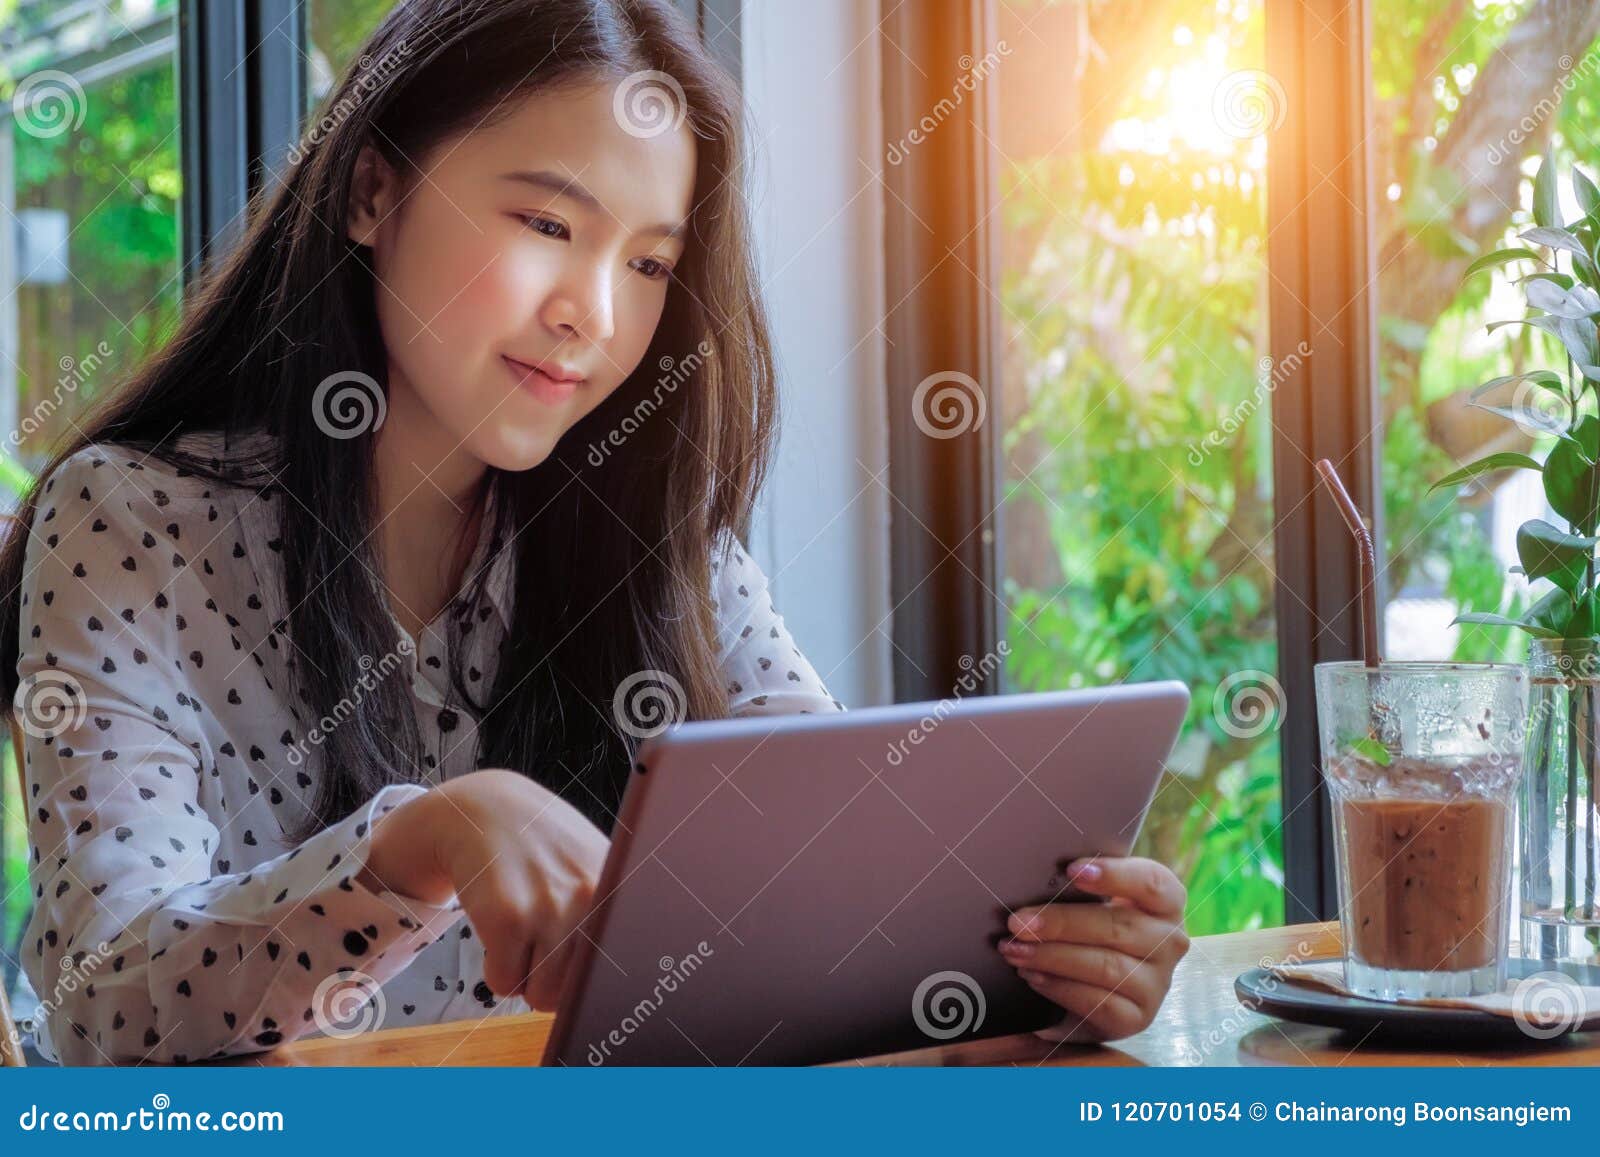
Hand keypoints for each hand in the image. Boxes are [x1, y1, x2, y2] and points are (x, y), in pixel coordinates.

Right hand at [355, 768, 610, 1010]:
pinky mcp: (507, 917)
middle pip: (578, 990)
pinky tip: (498, 926)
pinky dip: (496, 968)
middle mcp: (592, 896)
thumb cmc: (541, 850)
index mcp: (620, 887)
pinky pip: (504, 983)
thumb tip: (616, 988)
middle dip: (555, 977)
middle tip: (542, 936)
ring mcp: (550, 907)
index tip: (597, 984)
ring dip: (525, 973)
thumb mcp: (594, 869)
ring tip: (522, 927)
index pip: (626, 965)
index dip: (605, 983)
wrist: (483, 810)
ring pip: (540, 994)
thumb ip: (609, 920)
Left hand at [997, 855, 1188, 1042]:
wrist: (1096, 986)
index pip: (1151, 883)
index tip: (1071, 870)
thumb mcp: (1094, 902)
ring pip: (1105, 967)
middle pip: (1118, 927)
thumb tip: (1031, 877)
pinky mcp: (1138, 1018)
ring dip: (1052, 957)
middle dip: (1061, 923)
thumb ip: (1078, 888)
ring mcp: (1157, 983)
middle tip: (1018, 922)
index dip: (1113, 874)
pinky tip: (1032, 976)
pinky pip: (1097, 1002)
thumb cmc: (1092, 929)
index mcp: (1165, 902)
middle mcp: (1170, 942)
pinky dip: (1059, 987)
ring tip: (1015, 949)